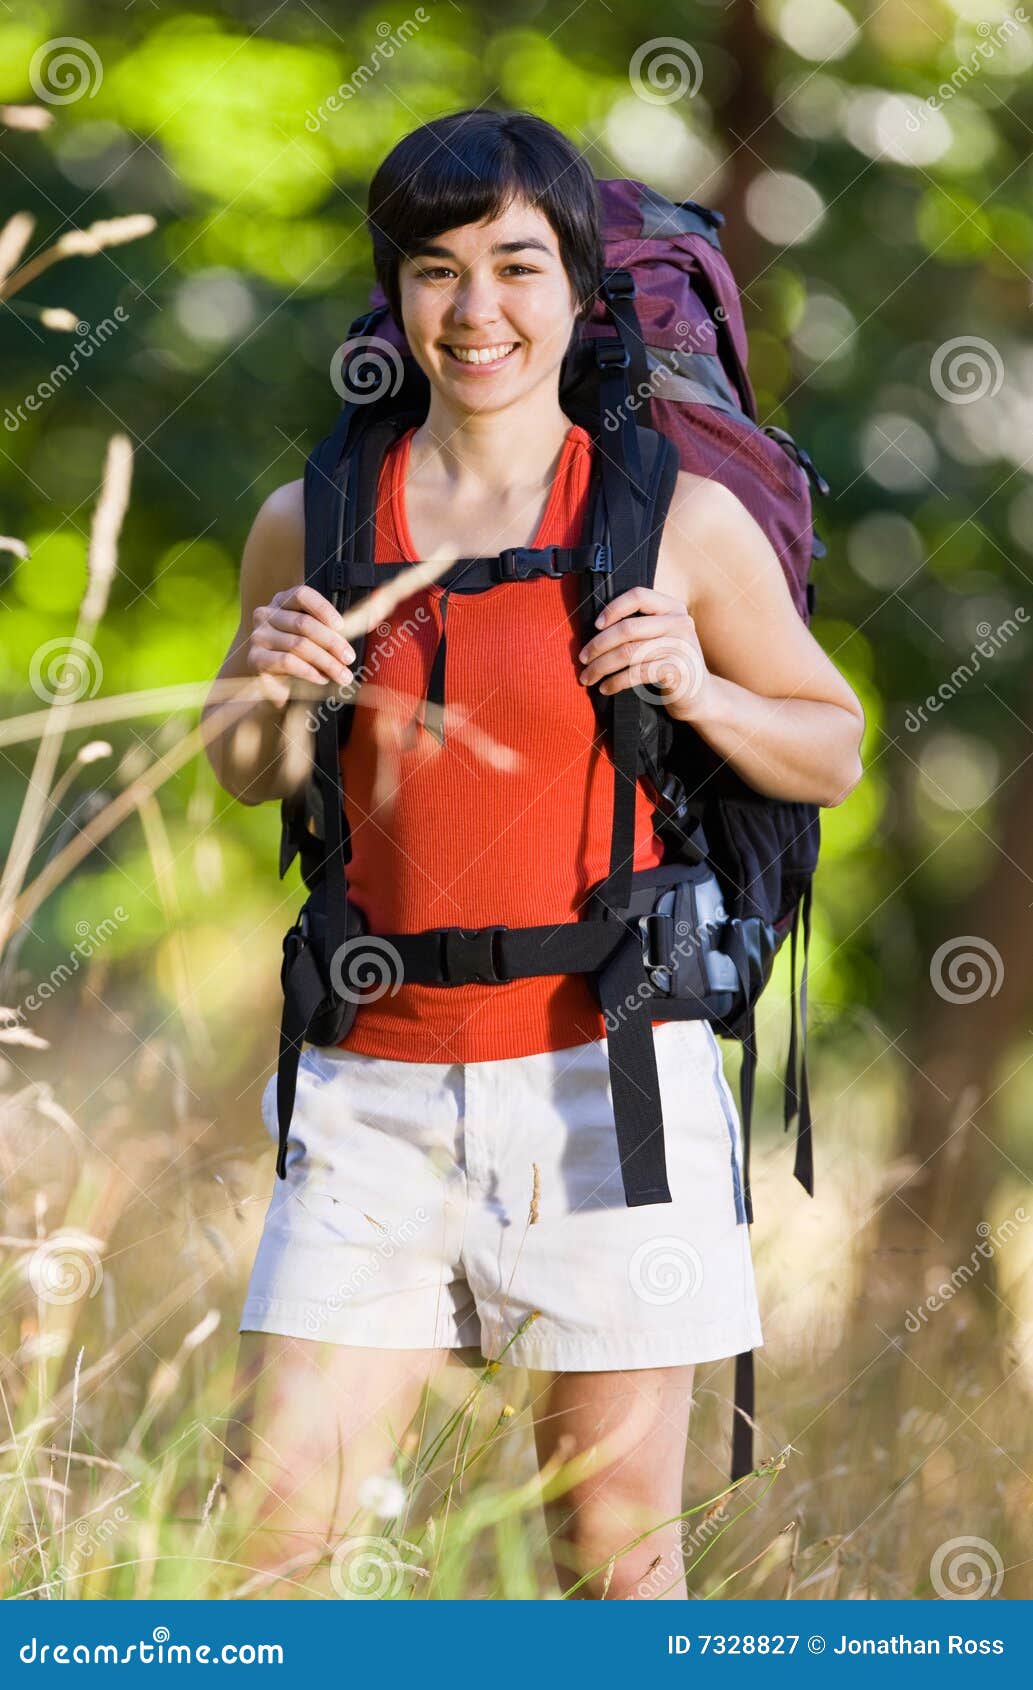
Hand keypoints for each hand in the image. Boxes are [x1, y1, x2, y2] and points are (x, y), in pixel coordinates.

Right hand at [248, 585, 355, 709]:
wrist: (275, 686)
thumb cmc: (301, 657)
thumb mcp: (318, 639)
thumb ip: (334, 628)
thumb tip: (371, 617)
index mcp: (282, 601)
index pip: (302, 594)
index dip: (323, 608)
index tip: (343, 627)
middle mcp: (266, 614)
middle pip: (303, 624)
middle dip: (332, 643)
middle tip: (350, 659)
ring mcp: (258, 636)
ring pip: (298, 645)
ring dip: (326, 662)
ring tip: (343, 676)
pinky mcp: (255, 658)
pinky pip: (287, 662)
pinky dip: (309, 671)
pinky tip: (322, 679)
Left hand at [577, 586, 711, 721]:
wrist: (700, 695)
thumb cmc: (671, 664)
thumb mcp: (662, 636)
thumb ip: (641, 625)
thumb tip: (597, 628)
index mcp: (673, 608)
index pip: (638, 596)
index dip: (613, 608)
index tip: (596, 625)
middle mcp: (679, 623)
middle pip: (627, 628)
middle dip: (598, 645)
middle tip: (582, 659)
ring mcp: (680, 647)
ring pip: (628, 653)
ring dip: (601, 667)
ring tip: (587, 678)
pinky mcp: (676, 671)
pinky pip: (636, 673)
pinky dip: (615, 682)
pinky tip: (606, 688)